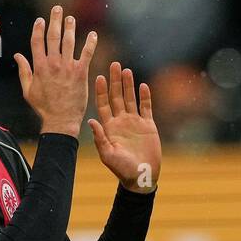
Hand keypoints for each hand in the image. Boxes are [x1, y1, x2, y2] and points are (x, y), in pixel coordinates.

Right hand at [13, 5, 97, 136]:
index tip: (41, 20)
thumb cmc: (44, 108)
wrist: (60, 120)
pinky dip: (90, 42)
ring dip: (70, 27)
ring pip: (69, 41)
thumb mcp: (28, 90)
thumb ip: (23, 71)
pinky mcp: (81, 72)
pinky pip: (87, 53)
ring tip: (71, 18)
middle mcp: (53, 64)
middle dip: (55, 20)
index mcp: (39, 67)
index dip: (38, 28)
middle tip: (57, 9)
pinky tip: (93, 34)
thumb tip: (17, 56)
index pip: (37, 41)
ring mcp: (68, 67)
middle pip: (53, 36)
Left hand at [89, 61, 160, 193]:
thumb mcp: (108, 154)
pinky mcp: (148, 125)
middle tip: (114, 64)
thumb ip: (100, 137)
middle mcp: (120, 121)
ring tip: (126, 70)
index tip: (99, 77)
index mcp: (109, 127)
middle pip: (116, 97)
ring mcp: (134, 122)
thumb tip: (91, 120)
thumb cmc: (122, 169)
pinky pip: (146, 107)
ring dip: (128, 85)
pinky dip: (145, 96)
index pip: (103, 104)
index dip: (101, 91)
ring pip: (130, 99)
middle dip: (115, 81)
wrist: (141, 176)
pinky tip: (142, 85)